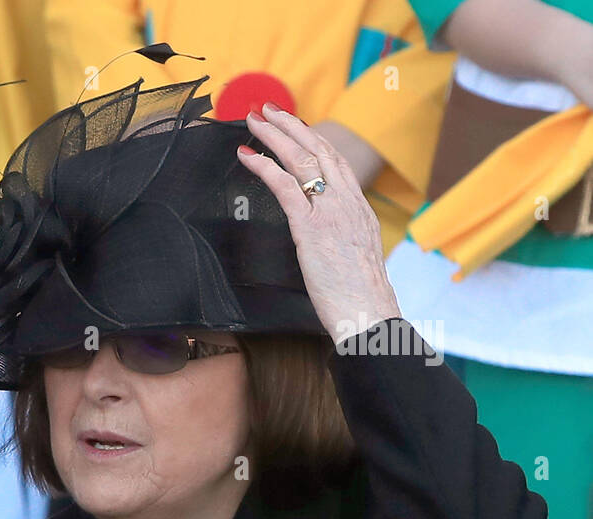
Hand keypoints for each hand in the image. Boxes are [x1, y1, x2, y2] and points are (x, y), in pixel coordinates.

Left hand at [236, 102, 400, 343]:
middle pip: (318, 150)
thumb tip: (325, 238)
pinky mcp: (311, 227)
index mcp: (358, 207)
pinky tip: (247, 156)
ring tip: (253, 122)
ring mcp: (331, 211)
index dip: (312, 140)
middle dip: (291, 125)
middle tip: (267, 109)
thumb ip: (340, 238)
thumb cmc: (358, 296)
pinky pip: (285, 187)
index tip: (294, 126)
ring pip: (301, 160)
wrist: (367, 313)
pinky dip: (264, 167)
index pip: (334, 162)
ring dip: (274, 136)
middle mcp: (347, 202)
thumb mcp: (354, 256)